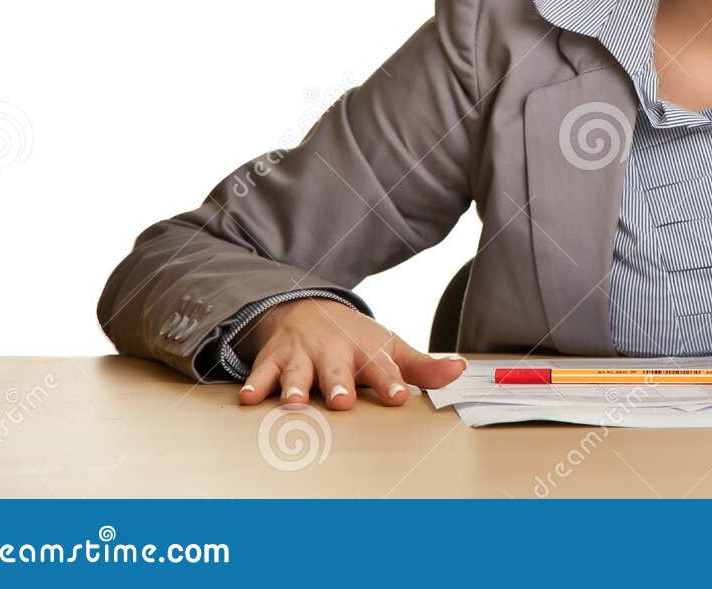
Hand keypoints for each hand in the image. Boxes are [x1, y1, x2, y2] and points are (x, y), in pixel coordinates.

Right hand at [233, 298, 466, 410]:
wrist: (309, 309)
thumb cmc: (357, 340)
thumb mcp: (391, 349)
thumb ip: (423, 367)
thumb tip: (461, 371)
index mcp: (366, 352)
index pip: (382, 368)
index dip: (391, 382)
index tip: (399, 395)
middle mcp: (333, 352)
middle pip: (336, 370)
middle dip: (338, 384)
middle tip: (343, 400)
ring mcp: (302, 356)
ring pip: (296, 372)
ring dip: (294, 386)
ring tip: (294, 402)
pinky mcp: (274, 360)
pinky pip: (262, 372)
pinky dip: (255, 384)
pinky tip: (250, 398)